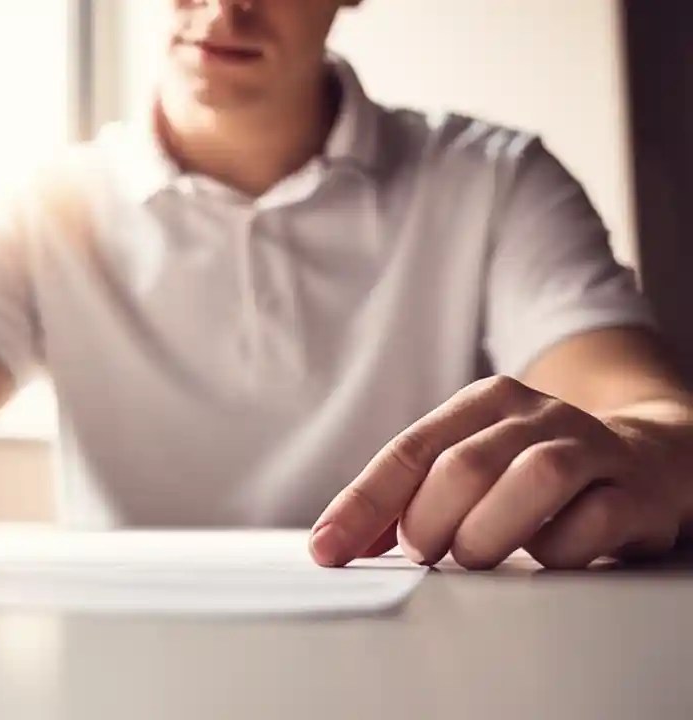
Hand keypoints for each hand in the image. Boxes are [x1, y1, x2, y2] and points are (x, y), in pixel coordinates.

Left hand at [310, 375, 682, 569]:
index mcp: (484, 403)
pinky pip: (594, 522)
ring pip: (533, 480)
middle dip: (428, 523)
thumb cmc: (535, 471)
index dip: (364, 504)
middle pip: (464, 466)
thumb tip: (336, 541)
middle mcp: (536, 416)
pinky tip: (546, 556)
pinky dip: (559, 552)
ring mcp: (591, 449)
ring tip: (475, 556)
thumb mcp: (470, 469)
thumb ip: (405, 501)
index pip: (410, 452)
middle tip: (425, 552)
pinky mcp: (636, 492)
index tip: (327, 549)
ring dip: (488, 534)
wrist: (652, 460)